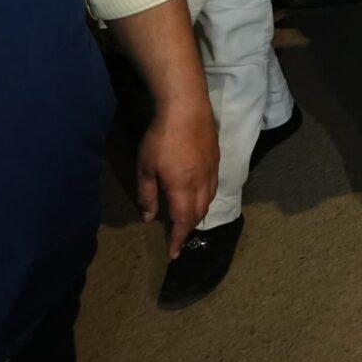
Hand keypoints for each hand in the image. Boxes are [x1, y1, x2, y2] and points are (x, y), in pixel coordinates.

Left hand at [137, 100, 219, 258]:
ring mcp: (211, 170)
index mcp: (182, 188)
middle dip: (188, 228)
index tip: (173, 253)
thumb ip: (147, 195)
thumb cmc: (161, 137)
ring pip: (209, 200)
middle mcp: (201, 183)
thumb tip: (148, 218)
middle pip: (199, 213)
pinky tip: (198, 195)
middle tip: (177, 238)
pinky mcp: (216, 158)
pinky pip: (213, 186)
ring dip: (198, 214)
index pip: (182, 221)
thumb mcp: (145, 167)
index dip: (177, 239)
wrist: (187, 107)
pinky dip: (206, 198)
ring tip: (188, 220)